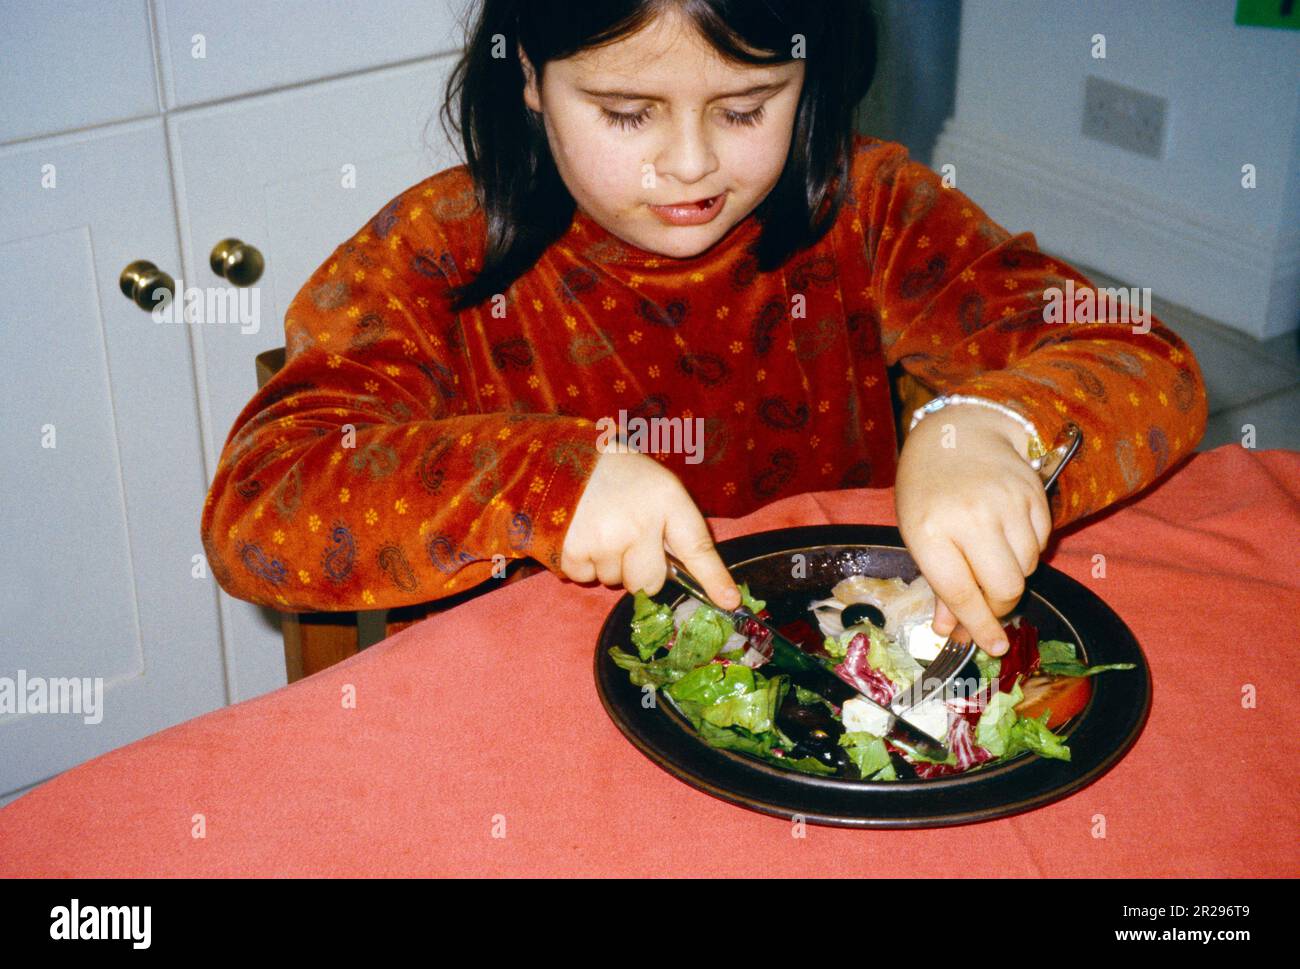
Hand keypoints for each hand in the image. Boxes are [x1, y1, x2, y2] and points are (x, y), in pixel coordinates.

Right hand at [560, 447, 740, 608]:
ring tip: (599, 527)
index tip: (729, 602)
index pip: (696, 547)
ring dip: (608, 564)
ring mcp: (604, 540)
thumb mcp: (658, 488)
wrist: (561, 455)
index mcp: (666, 500)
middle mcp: (639, 523)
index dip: (714, 579)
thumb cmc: (618, 474)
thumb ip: (677, 529)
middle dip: (639, 569)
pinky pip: (584, 578)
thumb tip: (689, 576)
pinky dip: (581, 563)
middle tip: (625, 536)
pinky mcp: (572, 552)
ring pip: (614, 582)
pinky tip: (580, 533)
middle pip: (649, 583)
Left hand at [894, 404, 1051, 655]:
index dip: (977, 624)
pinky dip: (1026, 551)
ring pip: (1026, 568)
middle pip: (1004, 586)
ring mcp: (1006, 503)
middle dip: (999, 605)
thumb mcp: (919, 535)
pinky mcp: (1033, 495)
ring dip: (1011, 575)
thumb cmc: (928, 490)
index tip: (991, 646)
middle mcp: (970, 516)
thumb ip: (938, 584)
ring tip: (988, 555)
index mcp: (930, 530)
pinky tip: (1005, 534)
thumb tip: (952, 631)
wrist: (959, 435)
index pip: (960, 591)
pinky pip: (1040, 544)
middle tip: (989, 604)